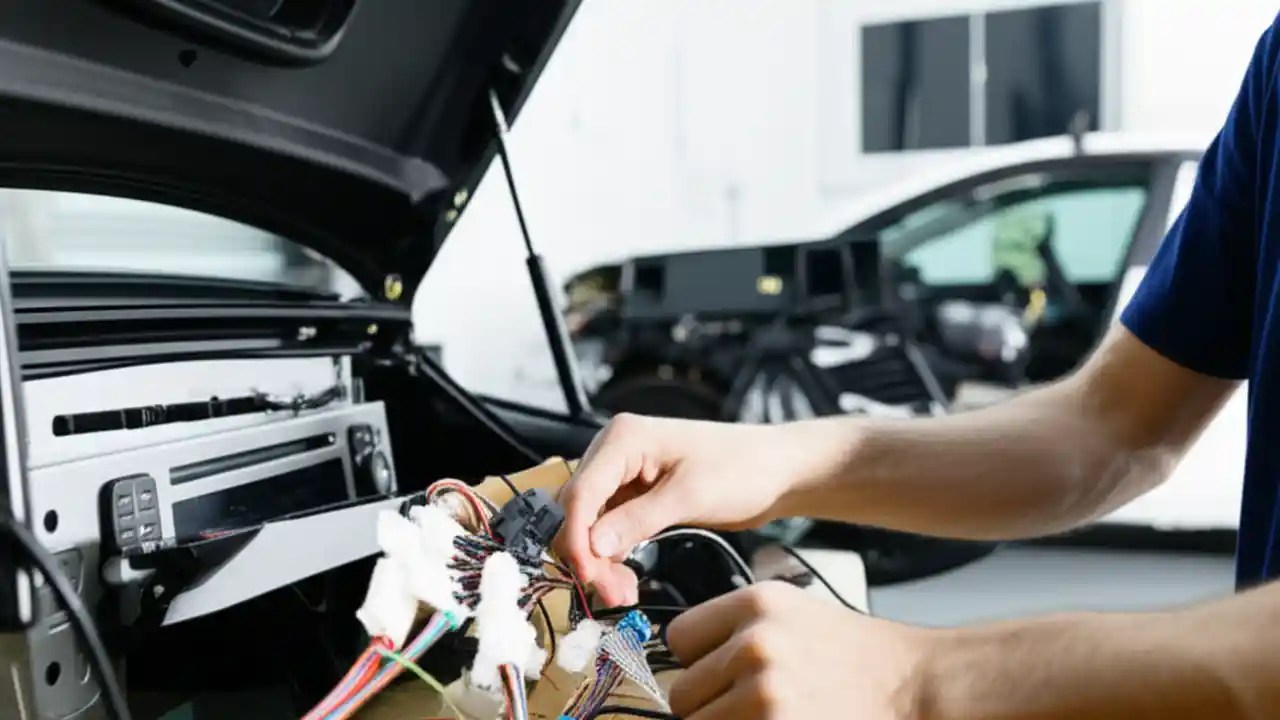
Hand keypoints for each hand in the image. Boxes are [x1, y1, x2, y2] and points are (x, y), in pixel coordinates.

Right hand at [557, 414, 804, 604]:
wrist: (777, 470)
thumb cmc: (742, 469)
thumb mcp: (690, 496)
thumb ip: (637, 520)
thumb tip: (592, 546)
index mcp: (622, 439)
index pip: (580, 492)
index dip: (576, 538)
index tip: (587, 576)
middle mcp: (614, 452)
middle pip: (578, 511)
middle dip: (589, 555)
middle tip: (613, 594)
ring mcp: (623, 474)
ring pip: (589, 526)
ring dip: (600, 562)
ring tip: (624, 594)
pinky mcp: (634, 496)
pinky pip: (608, 531)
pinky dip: (612, 558)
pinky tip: (626, 582)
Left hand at [666, 582, 926, 718]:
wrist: (911, 684)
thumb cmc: (850, 653)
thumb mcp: (789, 612)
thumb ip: (732, 628)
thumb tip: (677, 662)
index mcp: (756, 604)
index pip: (678, 639)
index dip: (696, 661)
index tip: (717, 670)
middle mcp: (757, 645)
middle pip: (682, 692)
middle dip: (707, 703)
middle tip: (747, 701)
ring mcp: (766, 694)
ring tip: (764, 714)